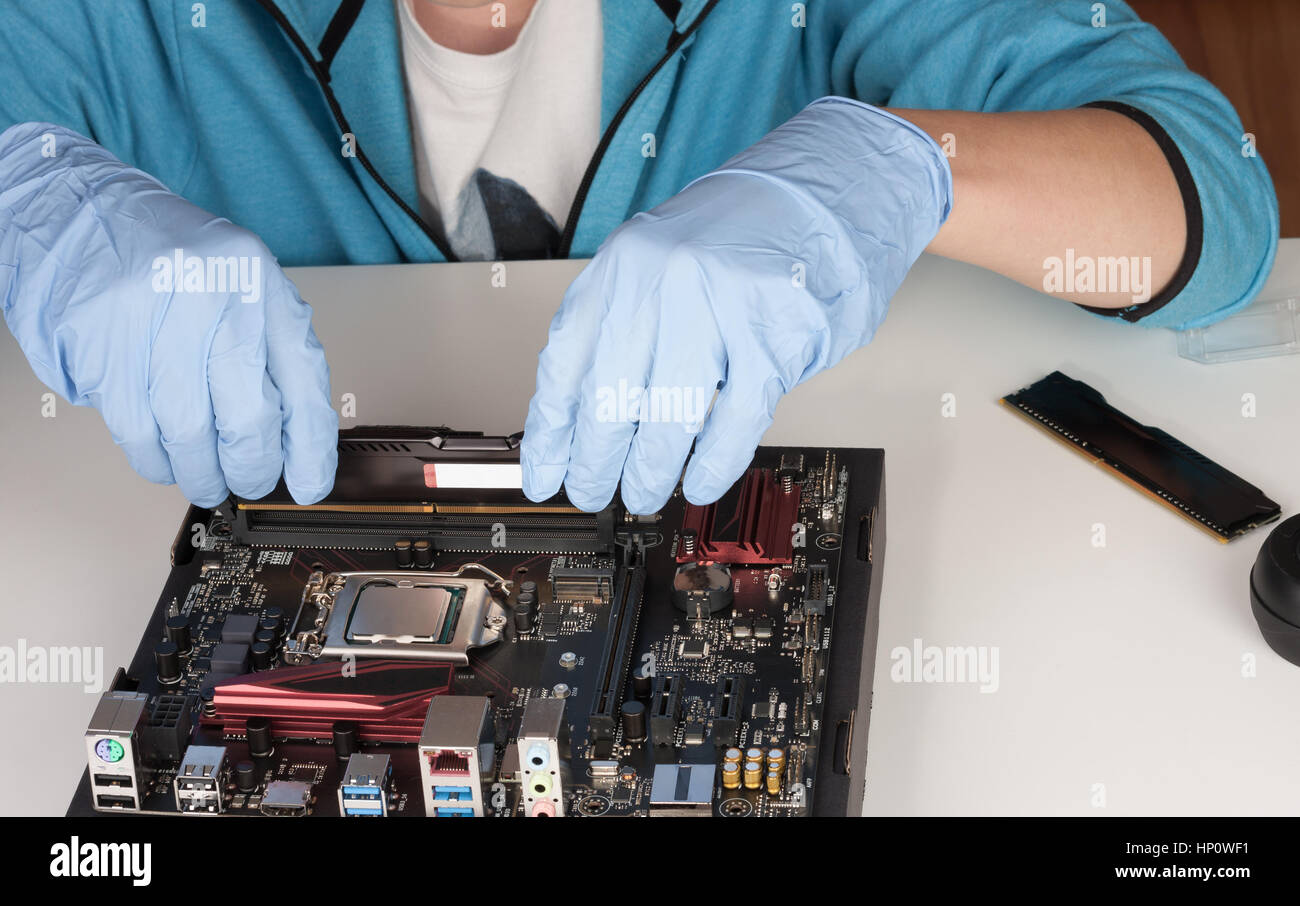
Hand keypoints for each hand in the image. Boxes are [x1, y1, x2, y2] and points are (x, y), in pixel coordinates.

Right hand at [0, 123, 337, 505]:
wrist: (76, 210)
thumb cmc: (167, 257)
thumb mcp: (238, 285)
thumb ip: (268, 350)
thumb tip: (293, 441)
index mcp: (258, 282)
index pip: (303, 379)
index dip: (311, 445)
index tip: (311, 484)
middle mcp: (212, 297)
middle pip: (248, 418)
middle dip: (252, 468)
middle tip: (250, 480)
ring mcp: (153, 320)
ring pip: (189, 435)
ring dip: (200, 473)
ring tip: (204, 477)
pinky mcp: (102, 345)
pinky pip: (139, 431)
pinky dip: (155, 459)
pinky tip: (163, 457)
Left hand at [521, 98, 950, 512]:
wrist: (824, 191)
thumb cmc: (737, 238)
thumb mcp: (657, 264)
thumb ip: (621, 327)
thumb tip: (584, 422)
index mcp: (622, 266)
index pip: (567, 362)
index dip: (550, 431)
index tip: (541, 474)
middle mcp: (662, 282)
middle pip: (609, 397)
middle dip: (594, 462)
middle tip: (592, 493)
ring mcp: (719, 308)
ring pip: (666, 418)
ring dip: (649, 472)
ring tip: (643, 494)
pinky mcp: (774, 336)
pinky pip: (733, 421)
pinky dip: (712, 463)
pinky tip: (698, 482)